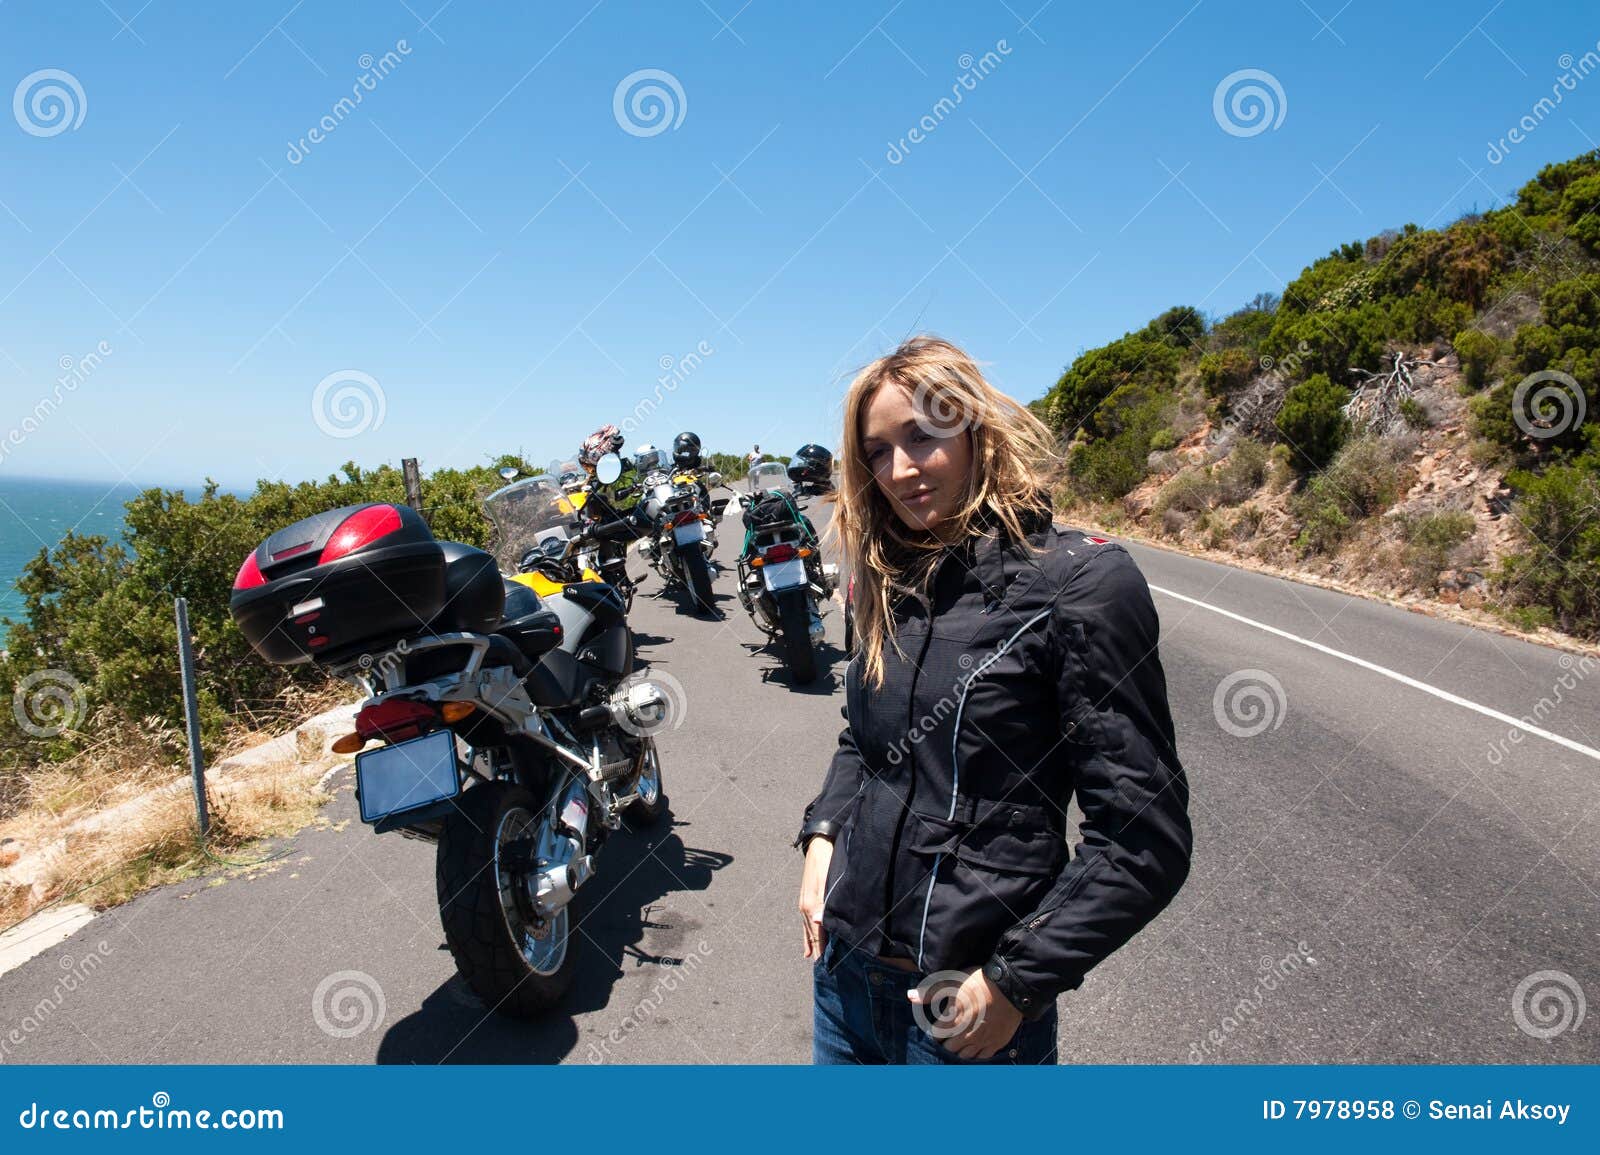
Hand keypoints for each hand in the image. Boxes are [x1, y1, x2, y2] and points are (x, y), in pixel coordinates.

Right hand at [798, 836, 832, 959]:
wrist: (820, 844)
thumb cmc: (827, 861)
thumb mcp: (827, 880)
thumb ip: (824, 902)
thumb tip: (818, 922)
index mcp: (811, 905)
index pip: (818, 934)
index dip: (823, 949)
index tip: (826, 966)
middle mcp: (806, 908)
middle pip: (812, 935)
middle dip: (818, 951)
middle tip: (823, 970)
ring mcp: (804, 904)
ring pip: (808, 931)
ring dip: (813, 945)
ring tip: (815, 961)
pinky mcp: (806, 900)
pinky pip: (806, 923)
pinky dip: (807, 937)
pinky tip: (807, 947)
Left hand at [907, 968, 1023, 1059]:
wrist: (1010, 987)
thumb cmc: (979, 982)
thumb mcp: (952, 982)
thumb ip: (930, 992)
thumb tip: (910, 996)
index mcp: (954, 1021)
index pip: (936, 1037)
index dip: (934, 1034)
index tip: (936, 1030)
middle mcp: (966, 1035)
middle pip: (949, 1050)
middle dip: (945, 1045)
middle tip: (946, 1039)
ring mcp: (982, 1041)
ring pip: (964, 1057)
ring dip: (958, 1053)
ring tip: (957, 1046)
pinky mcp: (996, 1043)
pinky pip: (981, 1058)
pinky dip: (975, 1056)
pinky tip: (973, 1051)